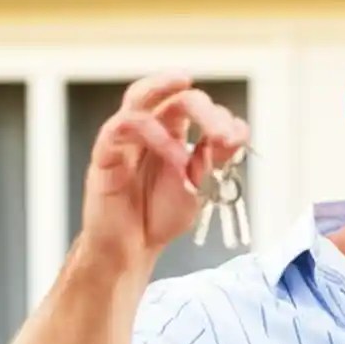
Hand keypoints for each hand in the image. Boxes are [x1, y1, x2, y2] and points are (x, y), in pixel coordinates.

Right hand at [79, 73, 250, 269]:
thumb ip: (214, 159)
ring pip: (139, 97)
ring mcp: (123, 138)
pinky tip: (177, 159)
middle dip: (204, 108)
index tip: (239, 138)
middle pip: (172, 95)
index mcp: (172, 131)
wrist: (132, 248)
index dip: (220, 118)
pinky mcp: (104, 155)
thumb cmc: (160, 215)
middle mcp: (147, 127)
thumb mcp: (198, 187)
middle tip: (225, 132)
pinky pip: (119, 128)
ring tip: (204, 142)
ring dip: (176, 111)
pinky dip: (152, 136)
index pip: (195, 107)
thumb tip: (240, 129)